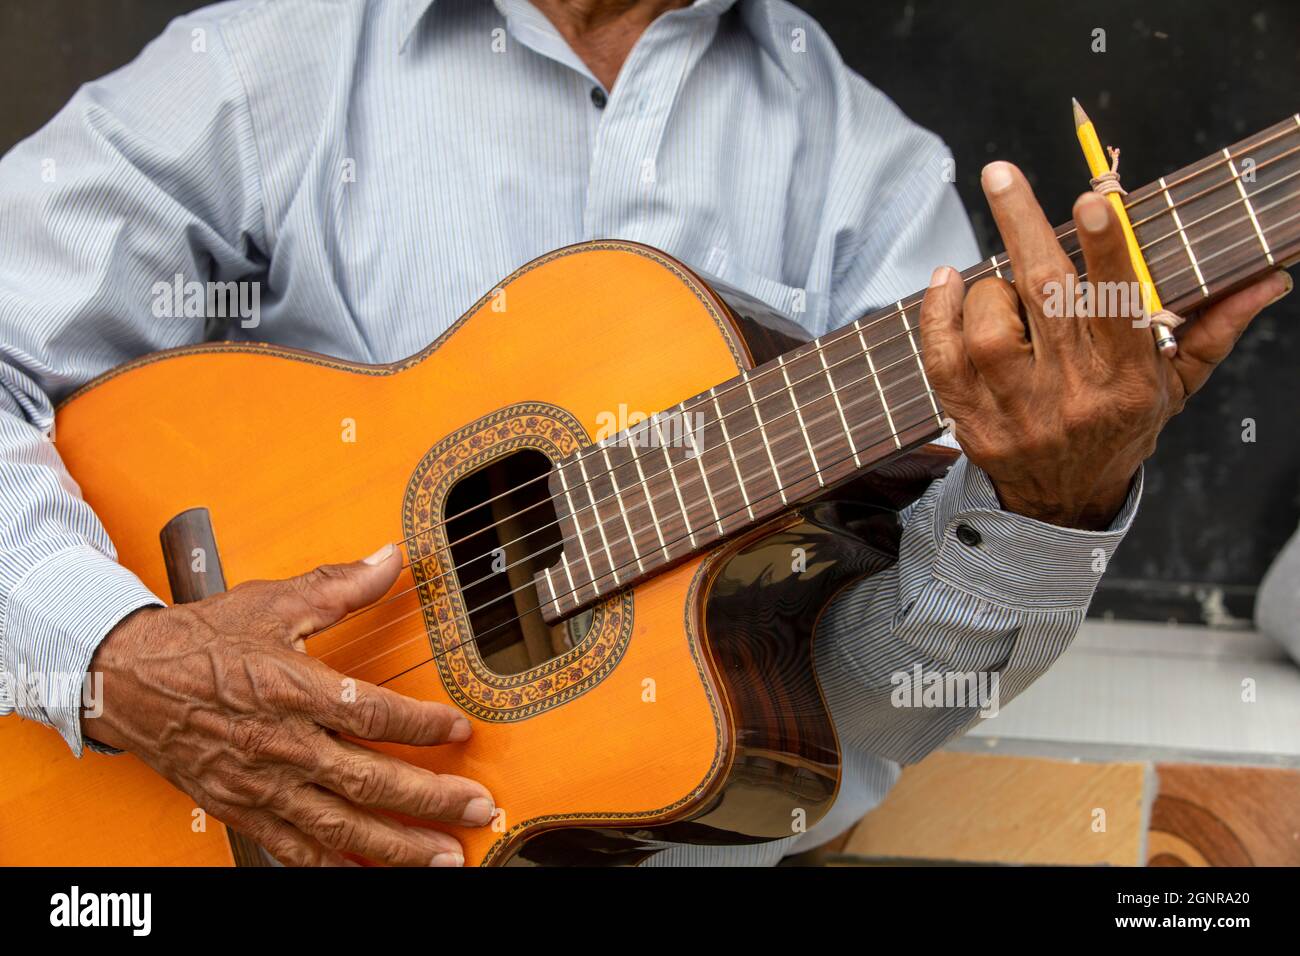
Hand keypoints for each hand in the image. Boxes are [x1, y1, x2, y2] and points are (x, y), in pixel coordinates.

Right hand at [83, 543, 493, 866]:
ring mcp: (260, 784)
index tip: (460, 730)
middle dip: (431, 799)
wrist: (124, 680)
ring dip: (396, 845)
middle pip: (369, 781)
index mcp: (291, 689)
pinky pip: (293, 848)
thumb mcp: (272, 602)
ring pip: (339, 827)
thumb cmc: (198, 642)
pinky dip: (333, 866)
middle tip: (477, 810)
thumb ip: (340, 585)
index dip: (423, 725)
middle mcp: (280, 744)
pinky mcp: (241, 808)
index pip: (373, 714)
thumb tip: (390, 560)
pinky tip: (368, 872)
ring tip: (442, 855)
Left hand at [920, 161, 1291, 529]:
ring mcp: (1017, 411)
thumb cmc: (1121, 425)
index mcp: (1128, 378)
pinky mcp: (973, 422)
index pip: (1120, 307)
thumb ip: (1214, 326)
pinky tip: (947, 283)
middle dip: (1022, 228)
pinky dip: (939, 314)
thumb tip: (1270, 277)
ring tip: (999, 285)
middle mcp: (1072, 393)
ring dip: (986, 289)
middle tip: (1001, 174)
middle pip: (1045, 298)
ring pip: (990, 328)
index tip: (1094, 201)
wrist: (1065, 500)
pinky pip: (943, 360)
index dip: (1109, 252)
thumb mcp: (1175, 383)